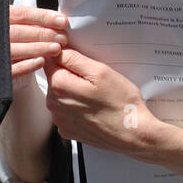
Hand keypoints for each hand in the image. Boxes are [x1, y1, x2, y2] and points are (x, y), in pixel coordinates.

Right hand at [8, 4, 66, 91]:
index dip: (43, 16)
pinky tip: (42, 62)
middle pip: (17, 31)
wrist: (16, 68)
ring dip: (38, 48)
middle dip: (43, 33)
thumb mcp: (29, 29)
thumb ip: (38, 22)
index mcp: (1, 19)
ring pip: (14, 49)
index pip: (20, 14)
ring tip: (57, 49)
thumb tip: (60, 20)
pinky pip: (11, 68)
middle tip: (63, 37)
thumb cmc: (24, 44)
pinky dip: (27, 65)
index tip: (62, 21)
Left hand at [43, 48, 170, 158]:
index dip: (66, 56)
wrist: (132, 133)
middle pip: (56, 78)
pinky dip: (77, 107)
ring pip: (61, 95)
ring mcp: (60, 119)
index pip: (50, 60)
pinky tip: (93, 108)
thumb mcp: (100, 71)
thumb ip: (74, 58)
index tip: (83, 62)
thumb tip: (56, 49)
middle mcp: (54, 104)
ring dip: (74, 91)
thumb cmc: (120, 103)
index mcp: (59, 86)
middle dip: (71, 74)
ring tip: (96, 95)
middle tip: (94, 80)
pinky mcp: (67, 130)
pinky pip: (67, 111)